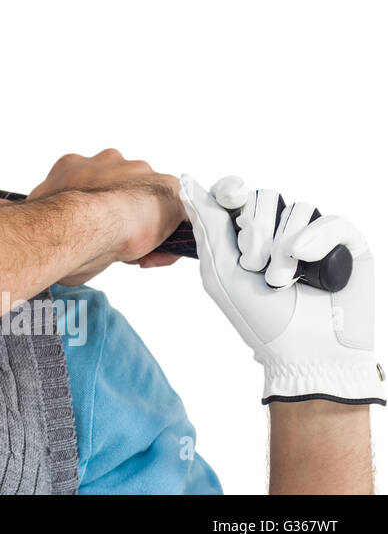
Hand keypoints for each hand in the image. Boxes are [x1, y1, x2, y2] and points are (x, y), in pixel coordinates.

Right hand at [0, 148, 184, 285]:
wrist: (93, 223)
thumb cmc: (56, 228)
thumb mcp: (34, 217)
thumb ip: (26, 217)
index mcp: (73, 166)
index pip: (85, 185)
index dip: (87, 211)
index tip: (84, 233)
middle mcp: (106, 160)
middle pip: (116, 186)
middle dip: (116, 213)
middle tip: (111, 244)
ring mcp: (138, 171)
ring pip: (144, 197)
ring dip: (141, 221)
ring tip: (132, 251)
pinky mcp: (167, 187)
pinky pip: (172, 210)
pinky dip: (168, 230)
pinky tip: (155, 254)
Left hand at [179, 173, 384, 405]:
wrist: (303, 352)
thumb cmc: (259, 317)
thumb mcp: (220, 270)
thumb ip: (206, 224)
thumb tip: (187, 182)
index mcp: (246, 232)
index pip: (238, 192)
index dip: (231, 190)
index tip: (229, 197)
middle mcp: (281, 229)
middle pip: (264, 197)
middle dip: (254, 235)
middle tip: (254, 269)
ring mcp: (315, 234)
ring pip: (297, 209)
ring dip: (283, 248)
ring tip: (280, 282)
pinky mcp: (347, 244)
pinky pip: (331, 221)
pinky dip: (316, 238)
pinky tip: (305, 259)